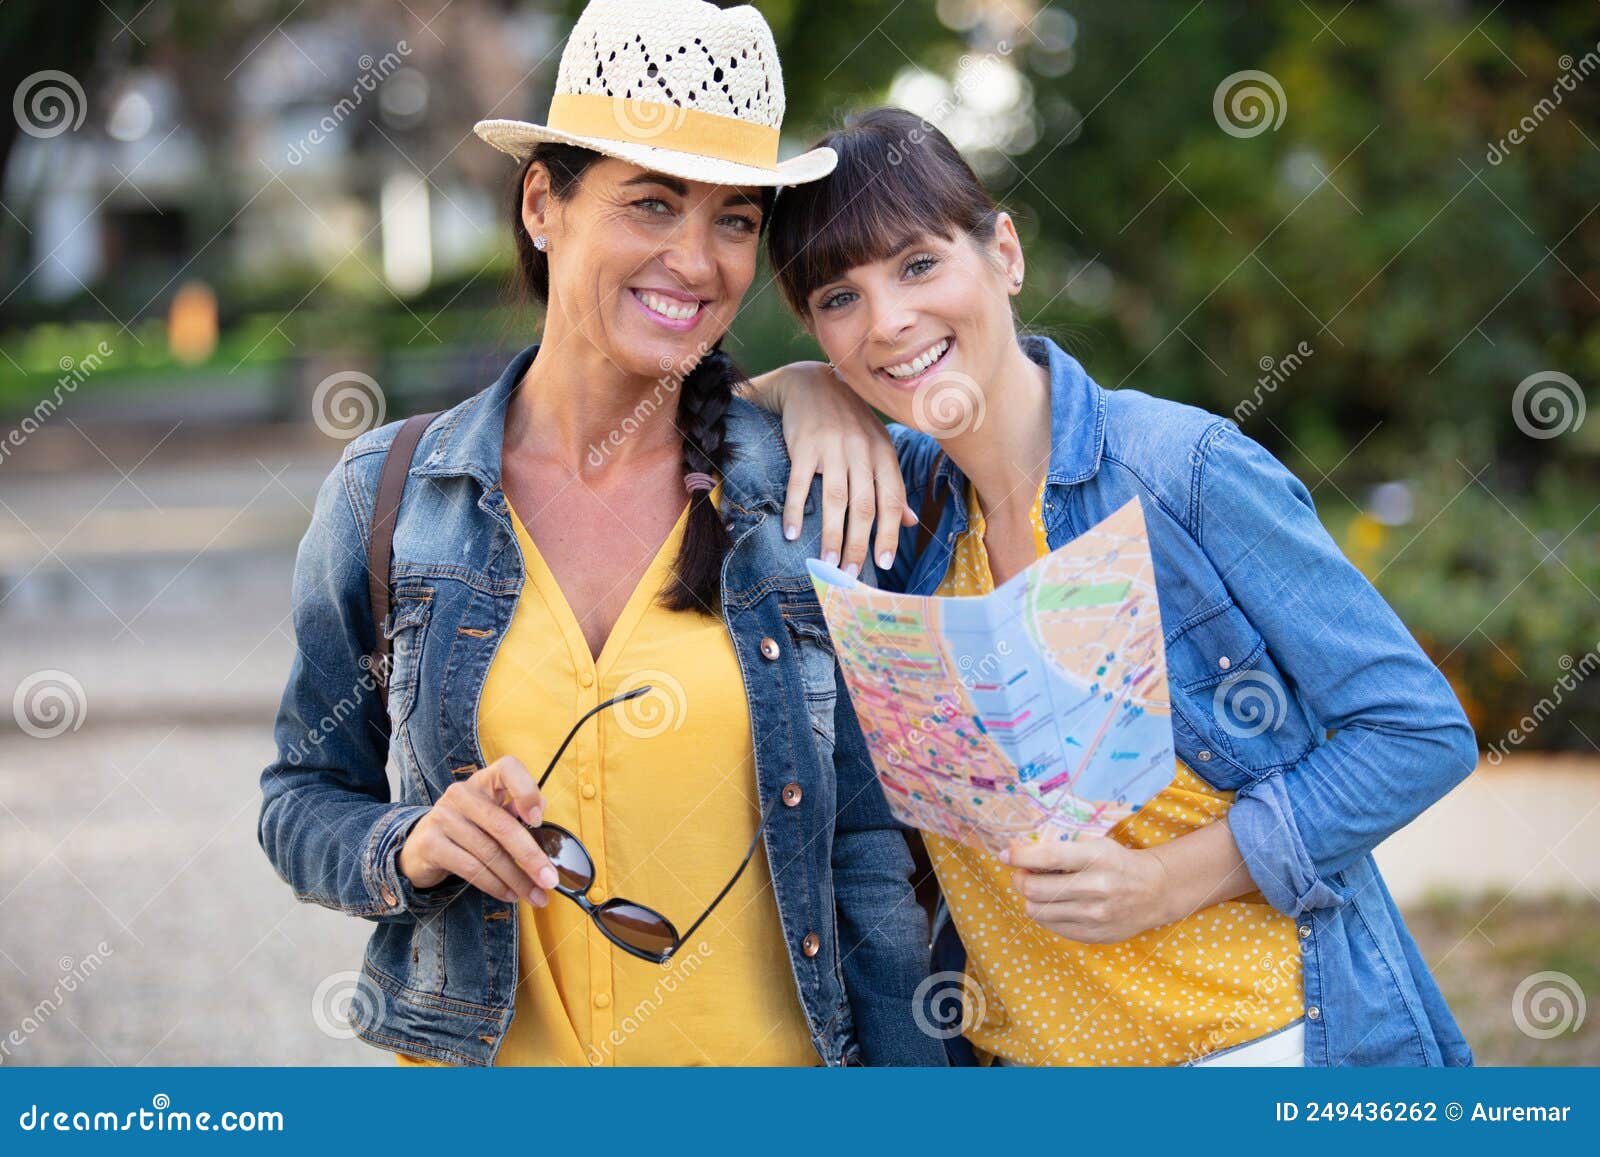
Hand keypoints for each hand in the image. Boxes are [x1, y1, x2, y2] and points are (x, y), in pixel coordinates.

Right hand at [397, 755, 559, 905]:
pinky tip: (509, 894)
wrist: (419, 847)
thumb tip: (542, 809)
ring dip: (516, 879)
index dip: (527, 791)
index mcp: (483, 781)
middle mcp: (461, 794)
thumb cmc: (468, 828)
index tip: (539, 819)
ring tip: (534, 895)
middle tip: (549, 880)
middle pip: (502, 825)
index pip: (508, 768)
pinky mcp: (431, 844)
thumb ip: (516, 811)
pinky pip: (471, 869)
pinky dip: (495, 885)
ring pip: (489, 853)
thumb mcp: (492, 815)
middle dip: (531, 857)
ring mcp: (443, 817)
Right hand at [745, 361, 915, 575]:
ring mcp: (833, 447)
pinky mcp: (804, 445)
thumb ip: (891, 485)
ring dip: (831, 535)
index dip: (889, 534)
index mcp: (884, 454)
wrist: (810, 383)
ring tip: (827, 564)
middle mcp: (862, 451)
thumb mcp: (877, 448)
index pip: (892, 501)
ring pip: (835, 500)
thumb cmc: (847, 422)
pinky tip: (791, 534)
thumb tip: (911, 521)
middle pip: (864, 507)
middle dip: (859, 545)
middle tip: (851, 575)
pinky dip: (795, 510)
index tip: (883, 564)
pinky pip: (800, 483)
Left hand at [1003, 836, 1174, 943]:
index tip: (1006, 854)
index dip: (1020, 856)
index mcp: (1097, 858)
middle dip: (1020, 879)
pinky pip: (1051, 926)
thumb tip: (1017, 855)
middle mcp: (1096, 888)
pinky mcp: (1093, 935)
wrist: (1155, 891)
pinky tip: (1056, 904)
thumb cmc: (1118, 863)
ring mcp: (1095, 916)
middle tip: (1022, 873)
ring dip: (1030, 898)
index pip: (1048, 857)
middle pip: (1034, 889)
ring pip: (1037, 911)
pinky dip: (1046, 914)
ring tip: (1039, 889)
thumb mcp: (1095, 845)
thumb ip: (1060, 850)